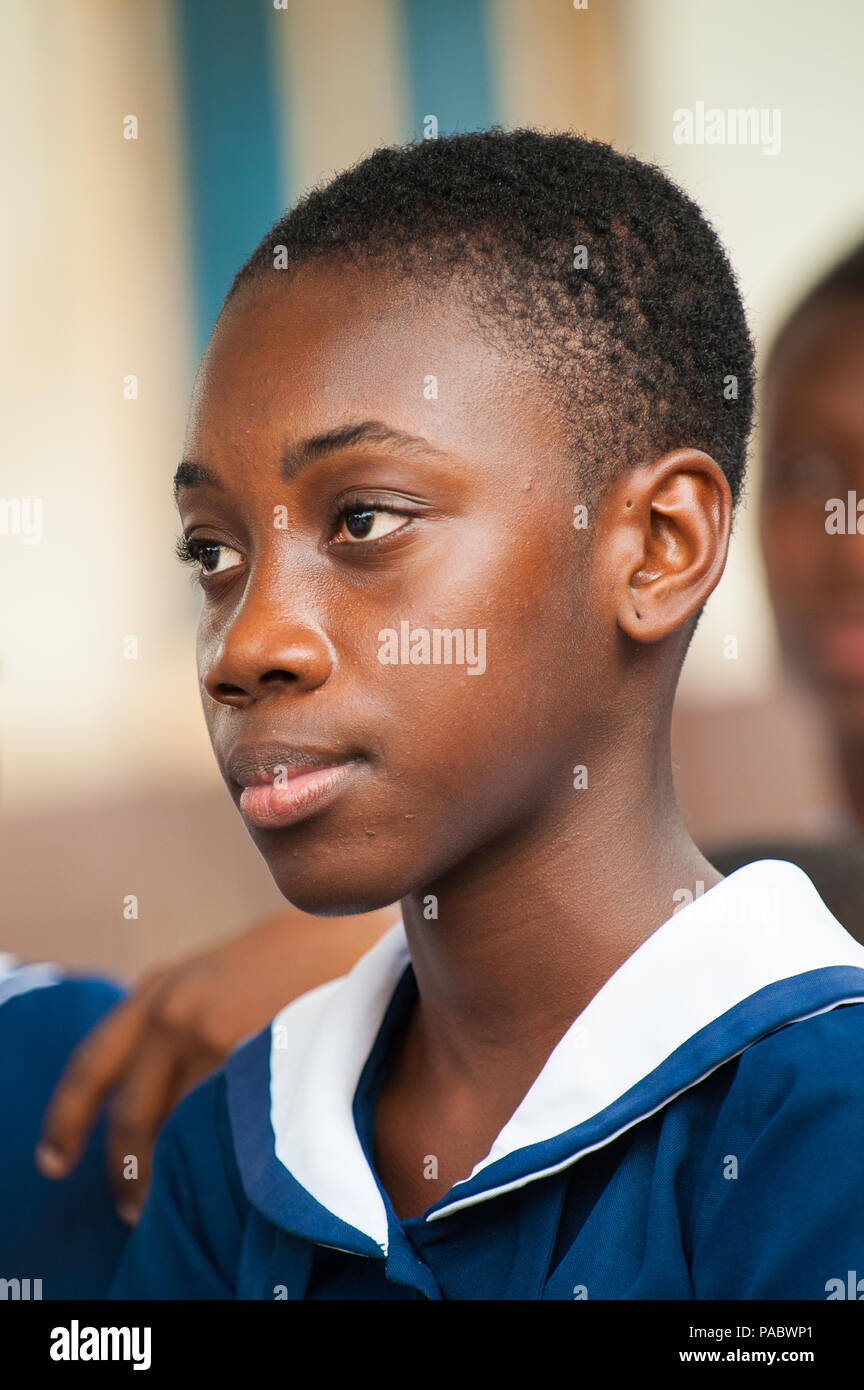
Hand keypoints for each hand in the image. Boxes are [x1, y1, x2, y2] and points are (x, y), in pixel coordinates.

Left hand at [35, 907, 396, 1221]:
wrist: (351, 934)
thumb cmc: (293, 955)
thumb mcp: (215, 971)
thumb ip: (178, 1016)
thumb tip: (156, 1086)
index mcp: (156, 989)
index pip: (91, 1067)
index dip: (66, 1121)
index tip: (56, 1160)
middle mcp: (171, 1012)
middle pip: (129, 1115)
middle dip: (127, 1169)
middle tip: (132, 1207)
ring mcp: (210, 1037)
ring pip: (175, 1128)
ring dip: (177, 1169)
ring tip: (191, 1196)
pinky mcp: (250, 1059)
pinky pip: (220, 1128)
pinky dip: (220, 1155)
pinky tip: (234, 1168)